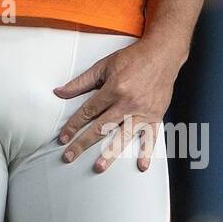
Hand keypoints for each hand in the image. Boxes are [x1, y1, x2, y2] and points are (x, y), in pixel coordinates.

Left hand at [52, 38, 180, 172]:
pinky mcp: (156, 116)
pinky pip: (151, 137)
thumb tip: (59, 92)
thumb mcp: (103, 66)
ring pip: (123, 136)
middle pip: (101, 128)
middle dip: (83, 143)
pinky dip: (147, 152)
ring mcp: (142, 112)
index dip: (73, 125)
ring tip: (98, 167)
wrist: (162, 54)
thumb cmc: (132, 58)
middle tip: (69, 157)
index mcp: (113, 89)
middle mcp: (127, 103)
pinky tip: (141, 166)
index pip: (88, 112)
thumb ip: (81, 82)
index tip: (63, 138)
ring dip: (111, 153)